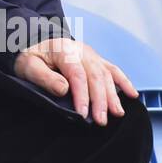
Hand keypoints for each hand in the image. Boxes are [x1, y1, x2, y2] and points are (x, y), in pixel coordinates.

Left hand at [13, 39, 137, 125]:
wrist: (33, 42)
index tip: (83, 114)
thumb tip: (64, 89)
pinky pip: (113, 70)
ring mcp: (90, 54)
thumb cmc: (30, 56)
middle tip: (101, 120)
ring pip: (106, 75)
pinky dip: (124, 82)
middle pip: (95, 76)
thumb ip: (44, 77)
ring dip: (113, 95)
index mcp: (63, 50)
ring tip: (117, 113)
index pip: (76, 74)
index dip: (82, 95)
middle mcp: (81, 50)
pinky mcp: (96, 60)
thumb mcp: (28, 65)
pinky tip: (133, 95)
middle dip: (100, 100)